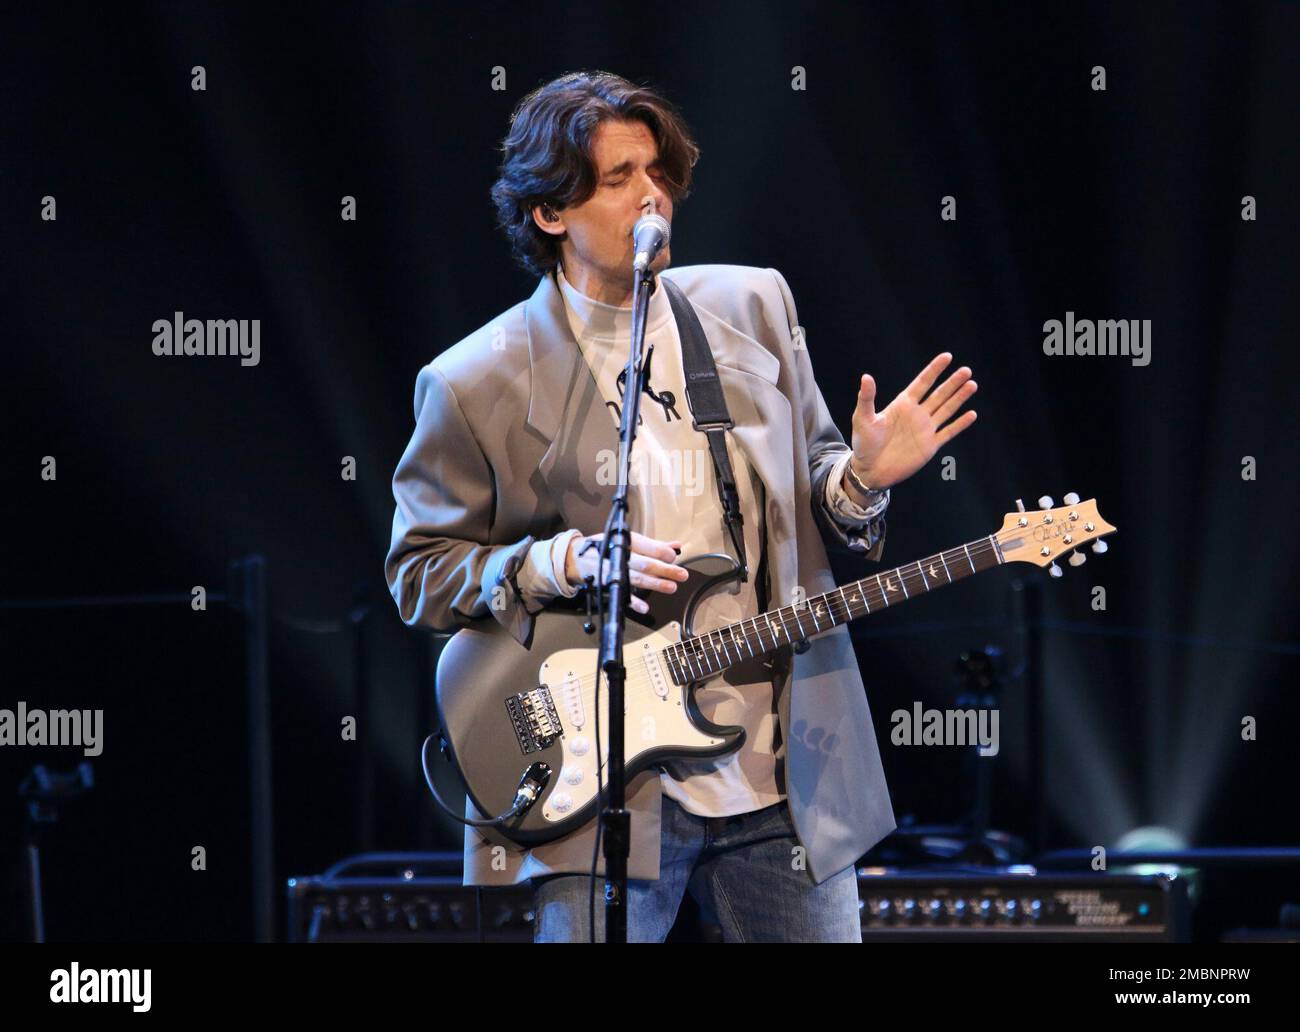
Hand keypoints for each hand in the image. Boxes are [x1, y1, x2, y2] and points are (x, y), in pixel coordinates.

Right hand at [565, 530, 687, 614]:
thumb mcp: (625, 540)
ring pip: (636, 579)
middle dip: (664, 570)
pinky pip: (621, 595)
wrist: (574, 559)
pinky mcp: (607, 586)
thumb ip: (652, 545)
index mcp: (623, 542)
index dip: (661, 551)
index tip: (674, 556)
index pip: (644, 546)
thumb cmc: (604, 547)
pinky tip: (644, 607)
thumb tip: (676, 546)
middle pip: (644, 564)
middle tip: (681, 574)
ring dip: (655, 584)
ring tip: (671, 587)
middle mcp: (617, 556)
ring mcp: (612, 572)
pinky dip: (632, 602)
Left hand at [849, 352, 977, 490]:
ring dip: (959, 398)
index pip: (922, 383)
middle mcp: (917, 414)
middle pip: (939, 394)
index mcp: (902, 404)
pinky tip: (971, 414)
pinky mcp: (930, 446)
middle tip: (966, 370)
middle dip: (952, 382)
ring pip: (946, 410)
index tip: (947, 356)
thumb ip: (867, 398)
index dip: (934, 369)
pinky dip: (960, 424)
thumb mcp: (862, 418)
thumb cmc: (863, 443)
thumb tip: (866, 377)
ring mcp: (925, 429)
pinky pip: (948, 432)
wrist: (870, 471)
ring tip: (972, 384)